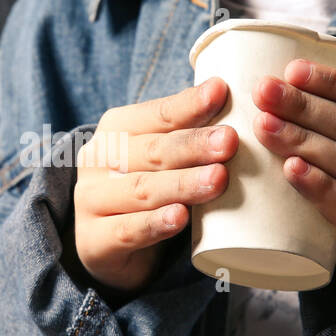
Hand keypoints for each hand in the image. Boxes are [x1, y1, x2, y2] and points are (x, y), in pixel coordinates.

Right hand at [69, 77, 237, 295]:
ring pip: (142, 189)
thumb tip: (243, 113)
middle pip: (152, 150)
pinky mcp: (94, 241)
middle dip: (193, 145)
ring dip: (182, 184)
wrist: (104, 243)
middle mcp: (98, 159)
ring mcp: (91, 200)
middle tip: (230, 141)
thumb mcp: (160, 158)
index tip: (221, 92)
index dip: (188, 104)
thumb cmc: (145, 188)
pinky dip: (155, 223)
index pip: (156, 114)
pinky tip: (179, 217)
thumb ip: (188, 136)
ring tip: (218, 179)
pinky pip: (128, 231)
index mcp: (116, 129)